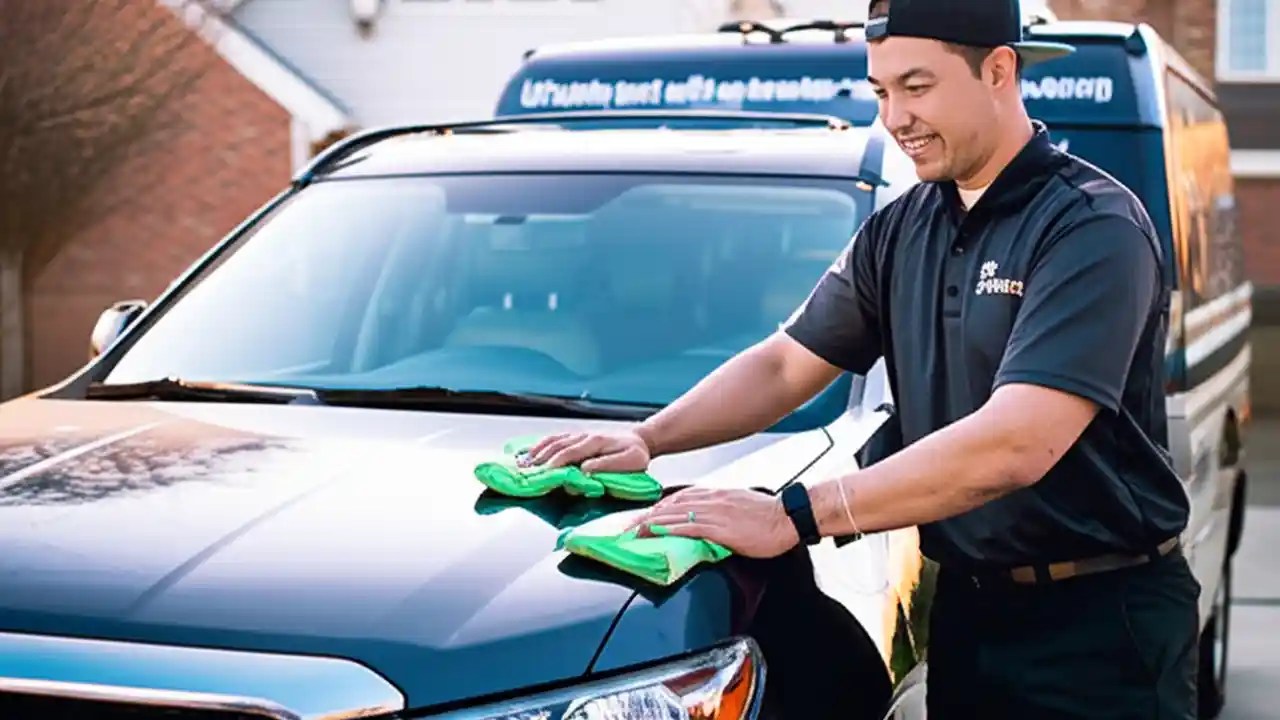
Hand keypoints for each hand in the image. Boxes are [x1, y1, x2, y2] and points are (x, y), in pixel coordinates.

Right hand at [523, 429, 651, 472]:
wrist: (640, 439)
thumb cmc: (635, 454)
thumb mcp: (629, 462)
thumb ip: (607, 465)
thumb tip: (584, 470)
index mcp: (597, 441)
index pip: (571, 452)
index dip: (557, 462)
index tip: (545, 473)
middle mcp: (585, 436)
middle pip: (558, 446)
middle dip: (541, 459)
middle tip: (526, 471)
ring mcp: (580, 435)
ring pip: (554, 440)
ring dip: (537, 451)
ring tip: (523, 463)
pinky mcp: (577, 437)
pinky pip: (556, 437)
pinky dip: (541, 444)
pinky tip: (529, 451)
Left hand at [629, 487, 800, 558]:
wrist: (787, 518)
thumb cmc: (767, 516)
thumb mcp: (738, 507)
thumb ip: (719, 510)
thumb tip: (704, 520)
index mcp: (715, 494)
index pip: (678, 498)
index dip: (657, 508)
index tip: (642, 517)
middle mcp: (711, 499)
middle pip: (670, 506)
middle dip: (646, 516)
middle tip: (626, 527)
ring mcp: (715, 512)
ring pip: (674, 515)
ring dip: (650, 523)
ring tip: (632, 532)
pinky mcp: (721, 528)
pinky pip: (689, 527)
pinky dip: (669, 529)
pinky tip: (656, 532)